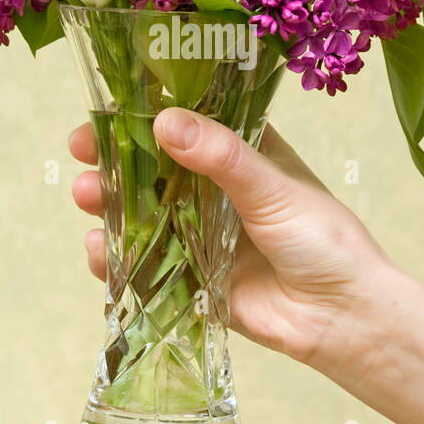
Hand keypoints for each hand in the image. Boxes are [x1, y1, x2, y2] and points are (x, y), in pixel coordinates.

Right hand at [68, 107, 398, 366]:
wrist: (342, 318)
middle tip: (81, 150)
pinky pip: (145, 265)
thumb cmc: (323, 239)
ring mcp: (200, 234)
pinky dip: (117, 259)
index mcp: (242, 153)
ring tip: (86, 197)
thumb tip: (164, 121)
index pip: (187, 120)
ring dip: (108, 204)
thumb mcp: (272, 187)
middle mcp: (216, 190)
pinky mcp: (191, 279)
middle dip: (113, 158)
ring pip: (141, 214)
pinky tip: (98, 251)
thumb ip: (220, 157)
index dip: (144, 111)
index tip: (106, 105)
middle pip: (152, 167)